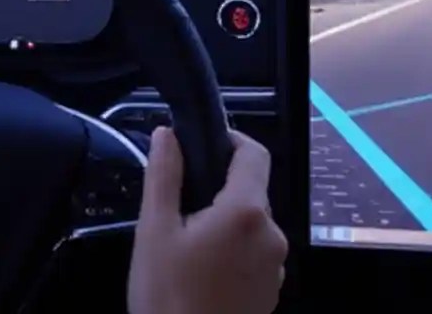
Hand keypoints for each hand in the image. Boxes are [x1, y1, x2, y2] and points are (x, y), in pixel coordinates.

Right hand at [128, 127, 287, 313]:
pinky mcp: (272, 291)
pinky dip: (234, 253)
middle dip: (219, 192)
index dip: (232, 139)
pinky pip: (255, 255)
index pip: (254, 154)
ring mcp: (277, 266)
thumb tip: (168, 134)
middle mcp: (272, 234)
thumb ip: (164, 175)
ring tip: (187, 249)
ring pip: (252, 226)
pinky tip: (203, 273)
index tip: (206, 143)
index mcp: (246, 211)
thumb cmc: (167, 296)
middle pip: (251, 192)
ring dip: (226, 226)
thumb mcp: (155, 231)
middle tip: (179, 211)